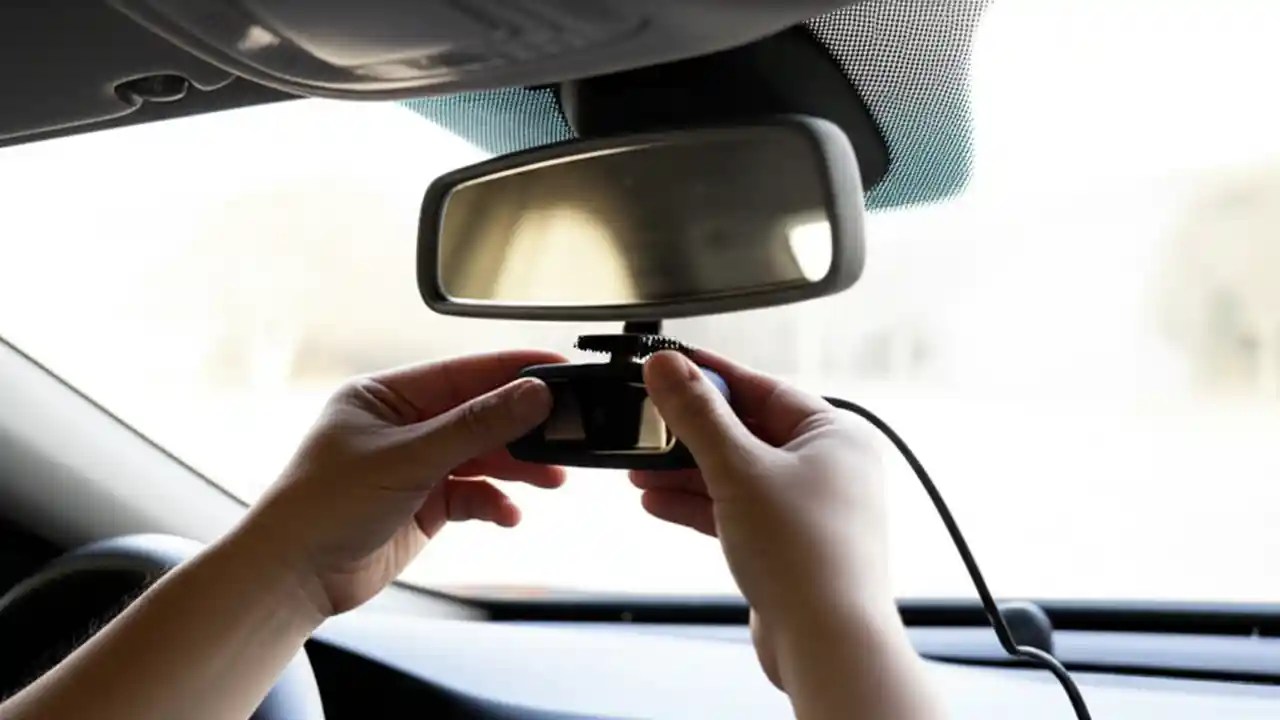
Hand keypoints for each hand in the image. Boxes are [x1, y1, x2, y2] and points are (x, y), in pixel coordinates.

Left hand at [238, 350, 566, 616]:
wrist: (291, 577)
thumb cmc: (322, 506)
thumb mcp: (407, 458)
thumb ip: (475, 426)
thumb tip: (531, 395)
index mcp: (386, 394)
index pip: (463, 372)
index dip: (513, 371)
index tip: (559, 370)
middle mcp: (402, 425)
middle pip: (479, 415)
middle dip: (522, 427)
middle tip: (566, 433)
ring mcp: (415, 465)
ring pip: (482, 456)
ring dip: (517, 467)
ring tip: (552, 477)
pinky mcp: (424, 504)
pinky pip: (472, 495)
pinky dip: (494, 502)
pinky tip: (508, 513)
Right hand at [631, 351, 896, 688]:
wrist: (826, 643)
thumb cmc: (803, 553)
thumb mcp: (738, 470)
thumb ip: (698, 415)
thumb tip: (666, 364)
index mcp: (835, 434)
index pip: (763, 388)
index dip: (711, 376)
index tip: (668, 365)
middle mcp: (829, 467)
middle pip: (746, 432)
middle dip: (689, 434)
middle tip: (643, 424)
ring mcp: (809, 509)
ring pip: (737, 475)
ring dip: (686, 473)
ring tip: (637, 472)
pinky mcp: (789, 545)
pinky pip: (738, 511)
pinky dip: (700, 506)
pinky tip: (657, 504)